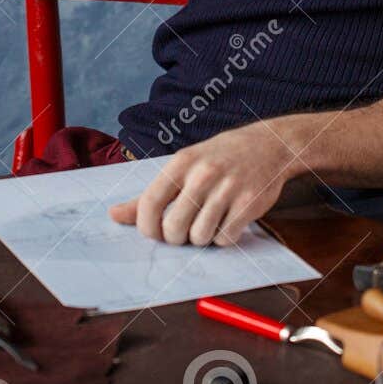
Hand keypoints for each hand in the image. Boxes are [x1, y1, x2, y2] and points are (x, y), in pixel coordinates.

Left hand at [108, 124, 299, 245]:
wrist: (269, 144)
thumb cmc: (218, 158)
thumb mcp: (182, 166)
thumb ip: (149, 194)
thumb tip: (113, 215)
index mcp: (181, 164)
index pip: (150, 204)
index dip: (147, 228)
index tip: (154, 233)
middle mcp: (203, 174)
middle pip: (174, 228)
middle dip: (176, 238)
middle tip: (184, 231)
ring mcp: (228, 189)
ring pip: (200, 237)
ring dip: (201, 239)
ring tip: (208, 223)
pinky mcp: (249, 203)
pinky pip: (225, 238)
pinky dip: (223, 238)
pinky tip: (227, 222)